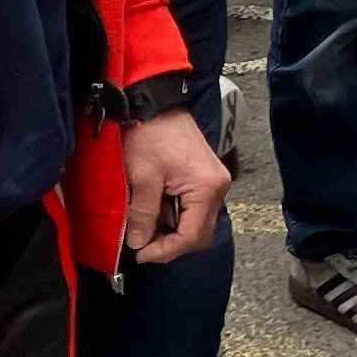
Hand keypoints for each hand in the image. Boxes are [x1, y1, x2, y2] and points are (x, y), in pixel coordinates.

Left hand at [122, 107, 231, 263]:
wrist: (155, 102)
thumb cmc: (150, 134)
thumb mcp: (142, 177)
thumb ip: (142, 214)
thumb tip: (138, 243)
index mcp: (207, 187)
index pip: (192, 236)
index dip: (165, 251)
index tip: (140, 254)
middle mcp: (218, 186)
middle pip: (199, 232)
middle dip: (170, 244)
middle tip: (142, 246)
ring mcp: (213, 181)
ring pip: (196, 222)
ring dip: (172, 231)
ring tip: (144, 230)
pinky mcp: (204, 177)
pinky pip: (193, 207)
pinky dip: (174, 216)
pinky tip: (154, 213)